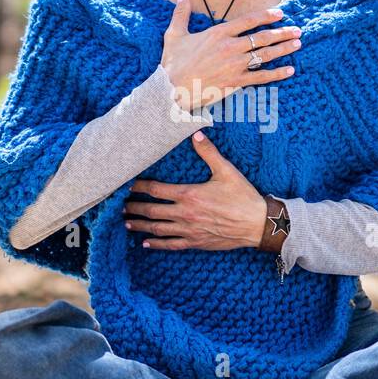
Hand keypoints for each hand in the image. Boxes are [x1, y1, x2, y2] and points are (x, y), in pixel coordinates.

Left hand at [123, 130, 268, 250]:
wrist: (257, 224)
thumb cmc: (243, 197)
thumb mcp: (226, 171)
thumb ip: (209, 153)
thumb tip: (197, 134)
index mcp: (189, 195)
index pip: (157, 190)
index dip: (140, 187)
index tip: (129, 185)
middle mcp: (185, 214)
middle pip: (152, 211)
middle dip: (134, 207)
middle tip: (120, 206)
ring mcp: (189, 231)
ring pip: (157, 229)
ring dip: (140, 225)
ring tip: (127, 222)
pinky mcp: (196, 243)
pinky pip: (171, 244)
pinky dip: (157, 244)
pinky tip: (145, 243)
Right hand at [160, 0, 301, 113]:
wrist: (172, 90)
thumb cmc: (172, 63)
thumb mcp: (174, 34)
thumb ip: (181, 13)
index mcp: (218, 33)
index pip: (249, 20)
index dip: (266, 16)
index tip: (280, 14)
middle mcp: (231, 47)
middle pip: (263, 37)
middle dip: (282, 33)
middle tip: (297, 30)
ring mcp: (235, 66)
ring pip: (266, 55)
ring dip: (284, 49)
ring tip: (298, 44)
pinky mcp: (236, 82)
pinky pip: (262, 77)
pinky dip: (277, 74)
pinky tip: (290, 70)